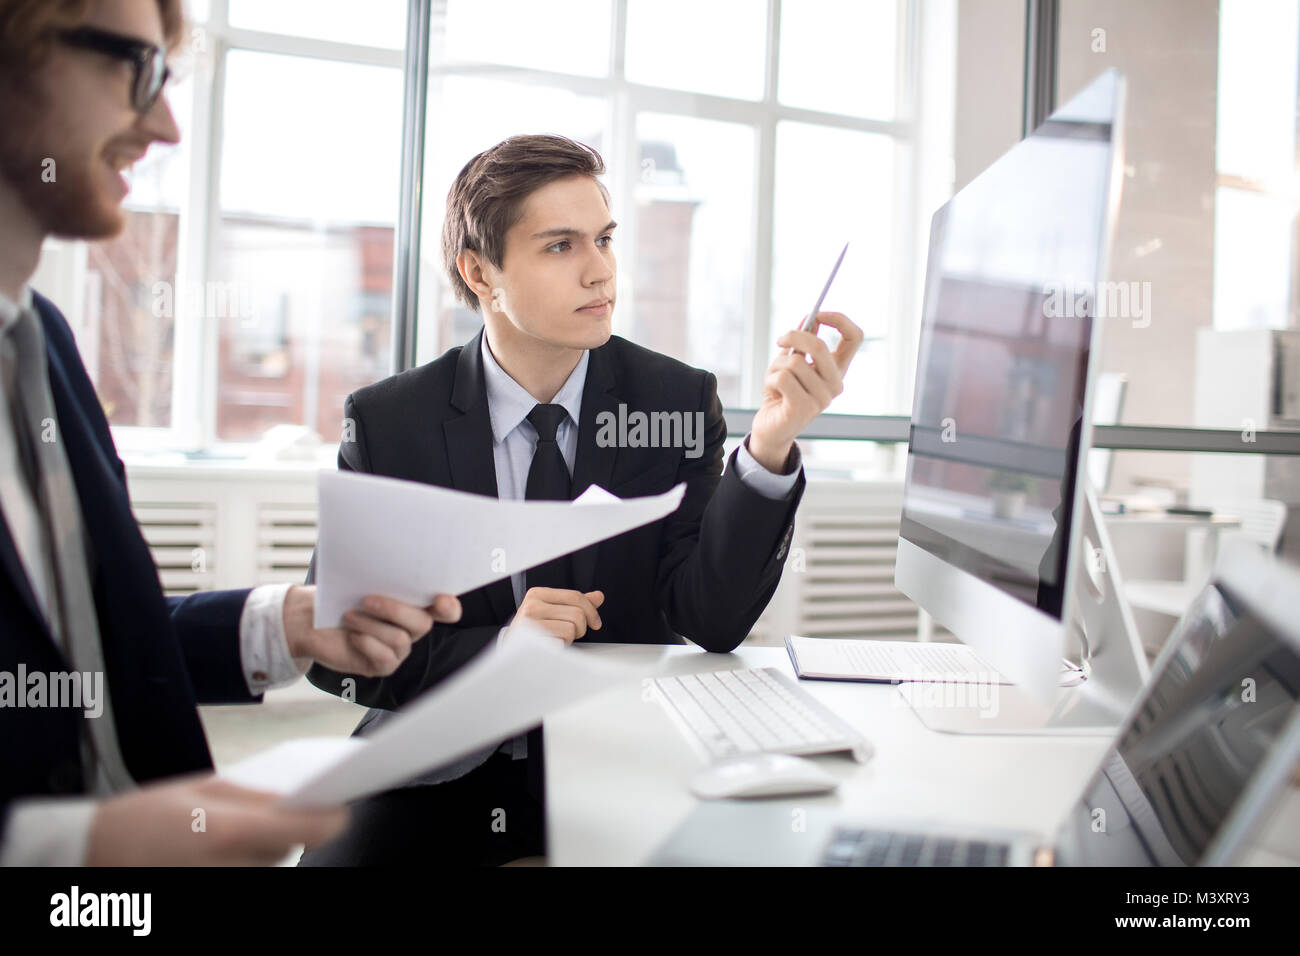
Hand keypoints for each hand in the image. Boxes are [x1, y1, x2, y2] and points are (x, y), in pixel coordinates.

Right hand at [86, 775, 346, 865]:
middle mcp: (235, 869)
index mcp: (233, 832)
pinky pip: (250, 878)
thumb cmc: (142, 819)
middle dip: (282, 829)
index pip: (315, 829)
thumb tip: (298, 797)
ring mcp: (227, 891)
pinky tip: (217, 853)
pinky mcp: (217, 900)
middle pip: (291, 848)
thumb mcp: (200, 789)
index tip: (334, 805)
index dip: (331, 815)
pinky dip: (244, 865)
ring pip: (271, 866)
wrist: (89, 858)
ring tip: (222, 837)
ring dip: (261, 850)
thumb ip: (254, 795)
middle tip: (254, 814)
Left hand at [283, 585, 461, 676]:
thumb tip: (393, 567)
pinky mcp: (383, 666)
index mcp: (415, 604)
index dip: (449, 607)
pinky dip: (366, 643)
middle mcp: (412, 628)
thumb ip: (383, 579)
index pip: (446, 610)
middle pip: (423, 623)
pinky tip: (352, 636)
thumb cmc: (340, 595)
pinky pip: (384, 657)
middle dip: (395, 610)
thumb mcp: (361, 581)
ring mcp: (399, 649)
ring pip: (399, 638)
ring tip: (349, 615)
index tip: (441, 599)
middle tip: (367, 600)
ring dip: (370, 625)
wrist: (311, 619)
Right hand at [508, 588, 604, 644]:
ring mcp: (530, 624)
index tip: (596, 623)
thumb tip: (598, 596)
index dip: (591, 611)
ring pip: (571, 630)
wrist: (511, 651)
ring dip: (569, 639)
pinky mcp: (532, 643)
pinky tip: (550, 647)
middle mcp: (532, 606)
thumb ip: (574, 603)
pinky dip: (560, 648)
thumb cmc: (535, 630)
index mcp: (537, 594)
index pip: (575, 596)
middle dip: (580, 628)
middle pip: (577, 614)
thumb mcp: (553, 611)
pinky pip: (561, 644)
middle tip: (570, 634)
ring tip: (556, 639)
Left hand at [749, 311, 863, 472]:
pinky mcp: (803, 409)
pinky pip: (783, 378)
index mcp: (837, 371)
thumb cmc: (782, 393)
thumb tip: (809, 317)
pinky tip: (772, 391)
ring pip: (794, 362)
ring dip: (776, 365)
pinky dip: (771, 379)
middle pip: (820, 346)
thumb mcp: (791, 362)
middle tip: (781, 339)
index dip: (839, 320)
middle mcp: (835, 385)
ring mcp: (822, 399)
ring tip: (775, 379)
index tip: (819, 313)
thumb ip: (801, 342)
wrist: (771, 428)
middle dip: (795, 336)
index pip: (855, 338)